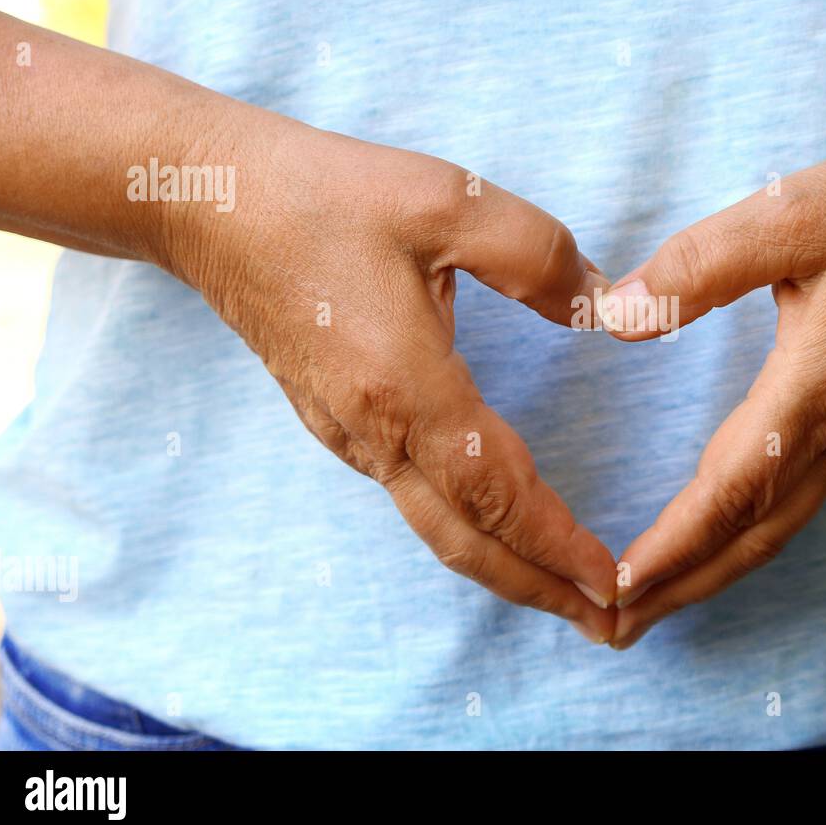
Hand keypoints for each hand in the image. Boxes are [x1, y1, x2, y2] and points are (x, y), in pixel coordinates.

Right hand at [166, 122, 619, 641]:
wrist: (212, 206)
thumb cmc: (327, 198)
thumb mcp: (451, 201)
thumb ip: (539, 258)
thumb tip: (604, 306)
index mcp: (407, 388)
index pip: (499, 494)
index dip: (559, 544)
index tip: (613, 582)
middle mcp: (375, 431)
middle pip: (467, 542)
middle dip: (539, 590)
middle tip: (606, 626)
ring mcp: (348, 433)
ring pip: (436, 527)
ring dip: (505, 567)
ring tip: (563, 589)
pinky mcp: (334, 421)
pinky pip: (410, 497)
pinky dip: (466, 530)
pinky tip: (494, 525)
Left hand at [598, 127, 825, 647]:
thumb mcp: (793, 213)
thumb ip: (701, 266)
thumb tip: (618, 318)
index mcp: (815, 388)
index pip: (729, 491)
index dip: (672, 544)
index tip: (614, 587)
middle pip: (750, 536)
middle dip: (680, 586)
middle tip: (611, 630)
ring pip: (775, 528)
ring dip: (710, 571)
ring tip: (651, 603)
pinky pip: (795, 504)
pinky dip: (744, 538)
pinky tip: (715, 540)